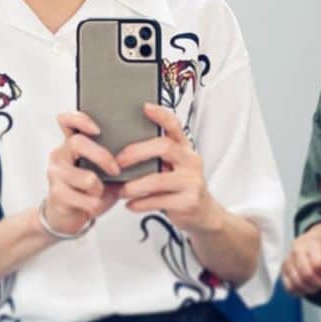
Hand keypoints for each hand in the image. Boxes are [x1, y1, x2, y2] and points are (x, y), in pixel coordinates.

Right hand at [45, 111, 122, 235]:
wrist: (70, 216)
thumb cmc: (90, 191)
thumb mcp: (105, 173)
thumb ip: (117, 161)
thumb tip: (142, 154)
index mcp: (72, 144)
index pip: (68, 121)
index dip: (81, 120)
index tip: (97, 129)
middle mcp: (60, 155)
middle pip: (77, 143)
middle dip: (102, 157)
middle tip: (116, 170)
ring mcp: (56, 173)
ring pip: (85, 177)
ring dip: (100, 188)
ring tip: (100, 193)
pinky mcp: (56, 193)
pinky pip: (82, 198)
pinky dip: (94, 204)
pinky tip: (93, 204)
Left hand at [118, 103, 222, 233]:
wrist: (203, 214)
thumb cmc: (180, 188)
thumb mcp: (174, 167)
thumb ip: (157, 157)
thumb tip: (121, 150)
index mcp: (185, 149)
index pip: (175, 126)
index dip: (161, 115)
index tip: (145, 107)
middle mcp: (191, 161)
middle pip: (164, 147)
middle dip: (136, 153)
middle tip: (117, 162)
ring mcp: (192, 181)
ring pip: (158, 179)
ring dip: (134, 185)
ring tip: (121, 190)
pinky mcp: (189, 202)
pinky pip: (158, 201)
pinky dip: (140, 203)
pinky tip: (130, 204)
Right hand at [281, 223, 320, 296]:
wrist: (310, 240)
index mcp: (313, 244)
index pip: (318, 264)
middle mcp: (297, 250)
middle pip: (307, 275)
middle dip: (318, 283)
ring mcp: (287, 260)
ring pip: (297, 283)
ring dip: (309, 289)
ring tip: (315, 284)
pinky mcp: (282, 270)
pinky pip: (288, 287)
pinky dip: (299, 292)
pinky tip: (306, 288)